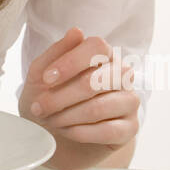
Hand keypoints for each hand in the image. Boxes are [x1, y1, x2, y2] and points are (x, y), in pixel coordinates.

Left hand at [18, 27, 140, 169]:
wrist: (56, 137)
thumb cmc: (50, 100)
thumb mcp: (41, 75)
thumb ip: (56, 53)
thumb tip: (77, 32)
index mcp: (102, 56)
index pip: (97, 47)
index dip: (70, 62)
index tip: (46, 79)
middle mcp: (121, 75)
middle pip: (96, 80)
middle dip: (62, 96)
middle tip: (39, 108)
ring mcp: (129, 101)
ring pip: (100, 107)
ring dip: (68, 116)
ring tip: (52, 121)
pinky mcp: (130, 128)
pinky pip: (109, 130)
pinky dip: (82, 132)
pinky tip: (68, 132)